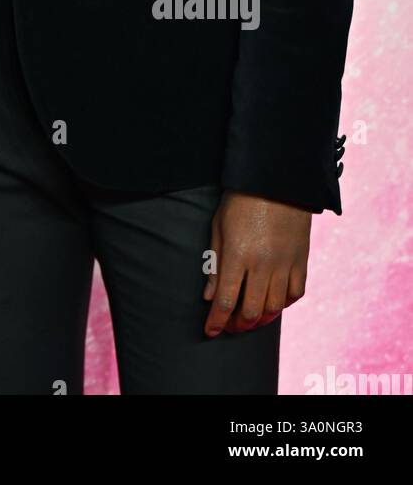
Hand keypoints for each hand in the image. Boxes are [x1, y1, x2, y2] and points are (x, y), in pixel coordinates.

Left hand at [203, 191, 310, 335]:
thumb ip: (215, 264)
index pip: (226, 301)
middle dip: (237, 324)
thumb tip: (210, 296)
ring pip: (274, 308)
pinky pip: (295, 294)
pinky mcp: (301, 261)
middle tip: (229, 325)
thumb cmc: (241, 201)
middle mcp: (263, 265)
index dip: (217, 321)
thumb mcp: (219, 227)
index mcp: (238, 255)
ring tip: (249, 320)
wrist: (277, 180)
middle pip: (251, 311)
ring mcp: (285, 264)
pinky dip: (283, 305)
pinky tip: (273, 304)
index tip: (210, 331)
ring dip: (260, 320)